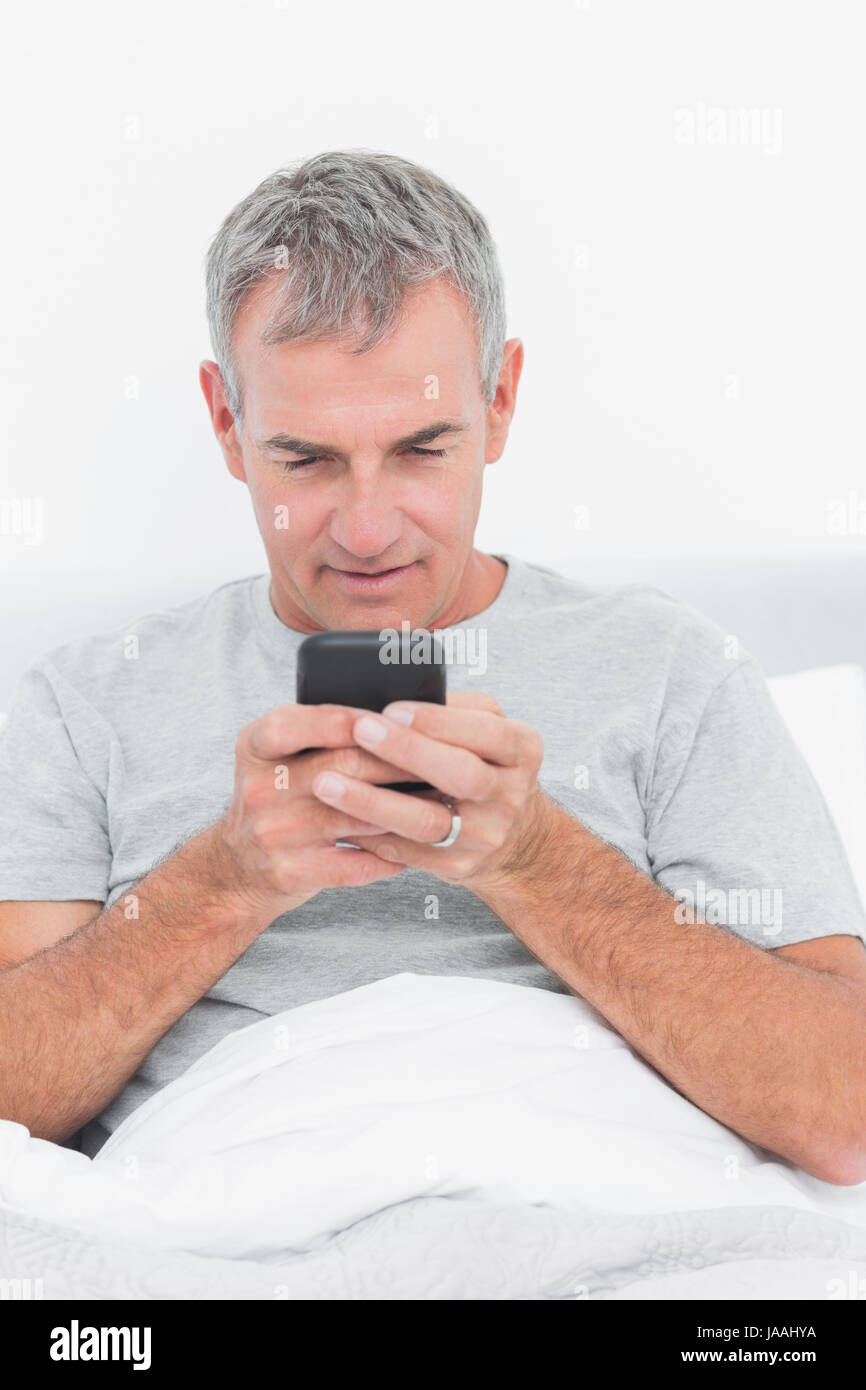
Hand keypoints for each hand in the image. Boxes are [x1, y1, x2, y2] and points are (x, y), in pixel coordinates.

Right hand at [215, 703, 420, 915]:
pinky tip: (414, 847)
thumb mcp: (275, 756)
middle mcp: (260, 789)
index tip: (392, 718)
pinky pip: (357, 863)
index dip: (348, 719)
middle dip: (395, 762)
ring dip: (404, 809)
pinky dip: (390, 856)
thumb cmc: (276, 799)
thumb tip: (393, 718)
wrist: (238, 867)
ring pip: (357, 816)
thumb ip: (317, 734)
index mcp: (255, 748)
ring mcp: (275, 834)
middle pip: (341, 766)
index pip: (296, 723)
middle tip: (438, 758)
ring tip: (439, 799)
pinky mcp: (292, 872)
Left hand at [309, 692, 553, 893]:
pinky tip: (335, 817)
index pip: (485, 731)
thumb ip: (454, 709)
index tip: (391, 708)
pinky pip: (407, 851)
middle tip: (359, 731)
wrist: (515, 839)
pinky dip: (368, 833)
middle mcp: (510, 795)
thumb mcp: (490, 729)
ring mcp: (485, 836)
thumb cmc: (487, 766)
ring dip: (372, 802)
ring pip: (426, 821)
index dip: (437, 720)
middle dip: (406, 751)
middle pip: (460, 775)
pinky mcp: (458, 866)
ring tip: (328, 782)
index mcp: (521, 749)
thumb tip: (391, 694)